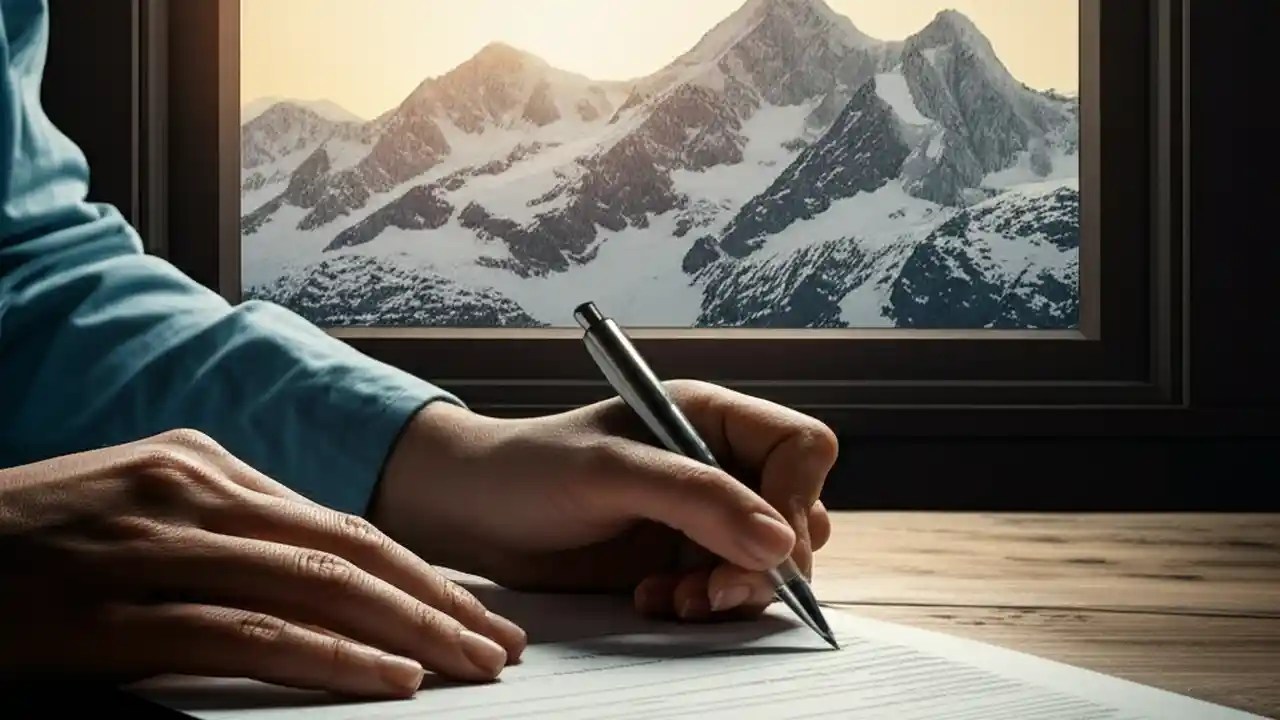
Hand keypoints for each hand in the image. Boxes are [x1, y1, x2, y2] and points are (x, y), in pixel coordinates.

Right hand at [0, 430, 525, 698]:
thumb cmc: (30, 545)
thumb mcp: (140, 513)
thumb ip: (228, 533)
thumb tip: (319, 576)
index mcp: (205, 466)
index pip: (342, 523)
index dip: (419, 573)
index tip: (473, 611)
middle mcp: (192, 492)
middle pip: (349, 549)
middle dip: (438, 600)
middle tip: (502, 644)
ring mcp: (152, 547)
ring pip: (315, 584)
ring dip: (408, 630)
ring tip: (471, 666)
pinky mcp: (110, 612)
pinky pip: (245, 635)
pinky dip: (327, 658)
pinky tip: (384, 680)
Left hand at [373, 381, 836, 621]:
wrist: (476, 512)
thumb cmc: (530, 469)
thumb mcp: (610, 473)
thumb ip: (696, 499)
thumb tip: (779, 542)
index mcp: (707, 417)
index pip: (800, 447)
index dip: (796, 496)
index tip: (766, 544)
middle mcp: (716, 463)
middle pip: (796, 512)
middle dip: (766, 562)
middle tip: (713, 590)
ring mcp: (703, 514)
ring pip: (770, 560)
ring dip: (732, 590)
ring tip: (676, 601)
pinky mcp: (682, 557)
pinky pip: (728, 588)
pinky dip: (703, 605)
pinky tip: (652, 600)